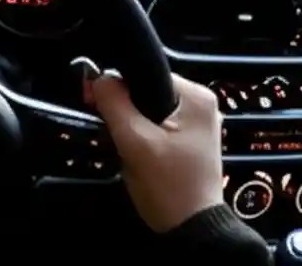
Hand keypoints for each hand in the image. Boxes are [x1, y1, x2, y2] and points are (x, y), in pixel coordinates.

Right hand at [90, 72, 223, 232]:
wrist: (192, 229)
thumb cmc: (170, 188)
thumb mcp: (135, 142)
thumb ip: (114, 104)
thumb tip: (98, 78)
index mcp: (197, 96)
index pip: (145, 73)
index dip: (117, 87)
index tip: (98, 104)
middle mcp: (203, 105)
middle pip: (147, 91)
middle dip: (125, 109)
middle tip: (111, 130)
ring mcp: (199, 125)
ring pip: (151, 110)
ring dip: (133, 124)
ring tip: (127, 146)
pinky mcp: (192, 141)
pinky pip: (159, 125)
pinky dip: (144, 135)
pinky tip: (138, 152)